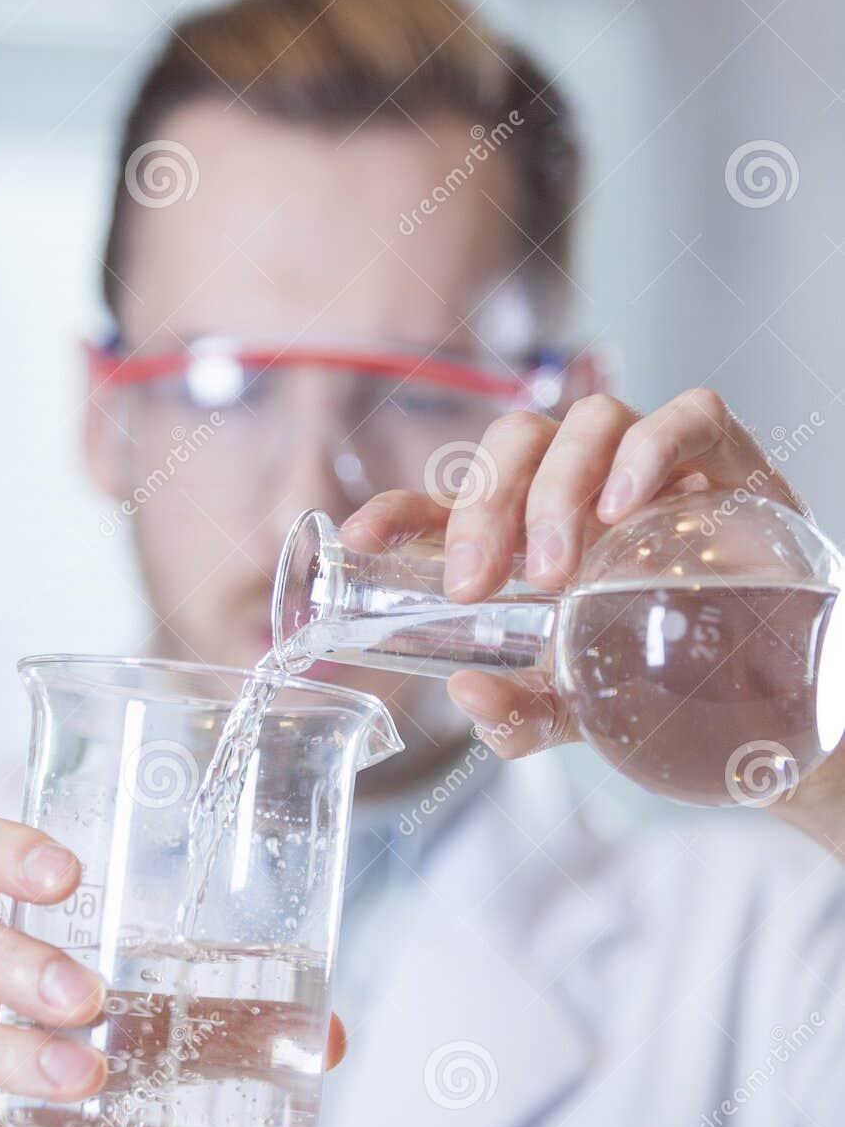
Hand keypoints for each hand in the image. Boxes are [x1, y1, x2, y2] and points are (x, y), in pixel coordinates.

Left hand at [340, 389, 812, 762]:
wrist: (765, 686)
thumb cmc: (655, 672)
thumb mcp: (576, 704)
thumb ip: (521, 711)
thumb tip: (469, 695)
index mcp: (526, 532)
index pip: (449, 498)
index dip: (400, 509)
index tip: (361, 539)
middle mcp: (579, 484)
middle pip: (514, 442)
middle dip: (485, 509)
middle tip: (479, 586)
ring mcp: (649, 462)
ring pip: (586, 419)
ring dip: (557, 488)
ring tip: (555, 572)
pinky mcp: (721, 455)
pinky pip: (686, 414)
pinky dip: (650, 451)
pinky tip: (627, 510)